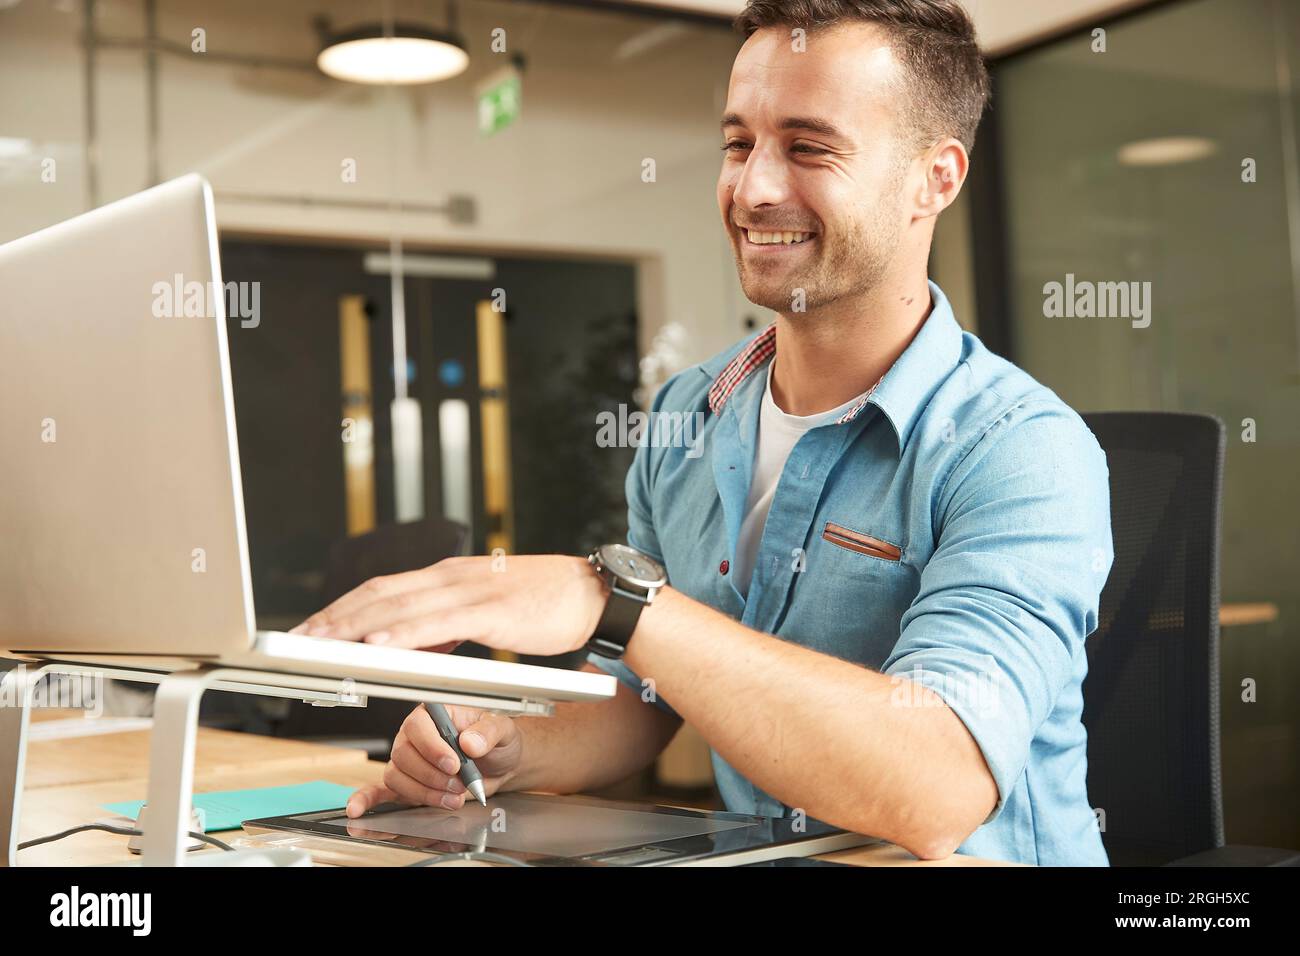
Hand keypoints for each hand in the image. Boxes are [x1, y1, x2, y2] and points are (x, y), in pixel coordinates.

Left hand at [290, 554, 608, 656]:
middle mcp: (451, 577)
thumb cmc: (545, 606)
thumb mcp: (485, 613)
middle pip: (379, 593)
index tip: (310, 628)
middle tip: (296, 639)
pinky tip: (376, 645)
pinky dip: (402, 634)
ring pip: (399, 606)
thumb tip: (413, 643)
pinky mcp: (490, 610)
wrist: (594, 595)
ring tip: (319, 644)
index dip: (341, 607)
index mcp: (448, 577)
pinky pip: (437, 624)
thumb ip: (447, 624)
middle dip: (333, 617)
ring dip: (354, 626)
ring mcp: (469, 590)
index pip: (382, 588)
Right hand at [346, 703, 521, 816]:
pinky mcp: (409, 783)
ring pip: (398, 777)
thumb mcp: (502, 729)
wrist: (502, 763)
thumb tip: (469, 742)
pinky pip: (380, 790)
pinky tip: (357, 808)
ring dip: (424, 792)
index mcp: (435, 714)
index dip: (432, 747)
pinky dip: (368, 799)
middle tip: (458, 784)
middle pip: (404, 755)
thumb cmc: (497, 740)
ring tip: (453, 797)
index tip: (454, 763)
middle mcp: (416, 736)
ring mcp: (409, 760)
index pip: (417, 726)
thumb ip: (487, 732)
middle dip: (432, 775)